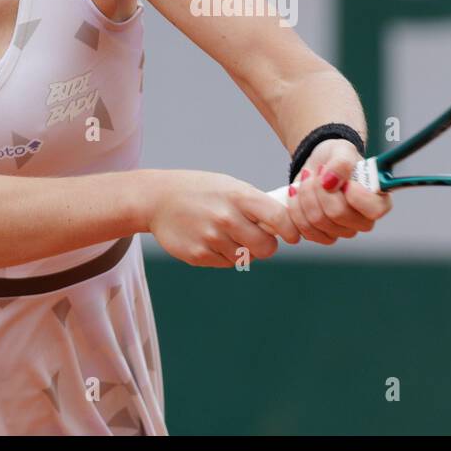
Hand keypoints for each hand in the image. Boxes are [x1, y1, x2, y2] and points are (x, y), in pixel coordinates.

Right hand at [145, 169, 300, 267]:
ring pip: (245, 258)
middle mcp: (226, 217)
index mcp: (239, 196)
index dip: (290, 230)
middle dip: (266, 245)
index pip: (278, 218)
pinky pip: (225, 264)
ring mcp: (211, 238)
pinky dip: (224, 255)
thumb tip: (286, 225)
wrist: (158, 199)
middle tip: (258, 237)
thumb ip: (255, 205)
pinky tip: (210, 239)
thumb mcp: (230, 187)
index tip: (292, 236)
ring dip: (243, 251)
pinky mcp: (198, 255)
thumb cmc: (202, 191)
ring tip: (227, 234)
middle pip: (266, 247)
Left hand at [286, 138, 392, 243]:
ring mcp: (341, 231)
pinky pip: (303, 230)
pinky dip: (295, 208)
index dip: (356, 196)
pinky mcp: (320, 235)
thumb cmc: (336, 159)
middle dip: (319, 188)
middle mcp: (362, 221)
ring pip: (316, 221)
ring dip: (305, 195)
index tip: (345, 181)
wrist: (317, 166)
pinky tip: (296, 192)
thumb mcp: (342, 150)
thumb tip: (330, 180)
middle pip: (337, 214)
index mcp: (378, 201)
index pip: (374, 210)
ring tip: (307, 178)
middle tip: (318, 171)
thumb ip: (341, 162)